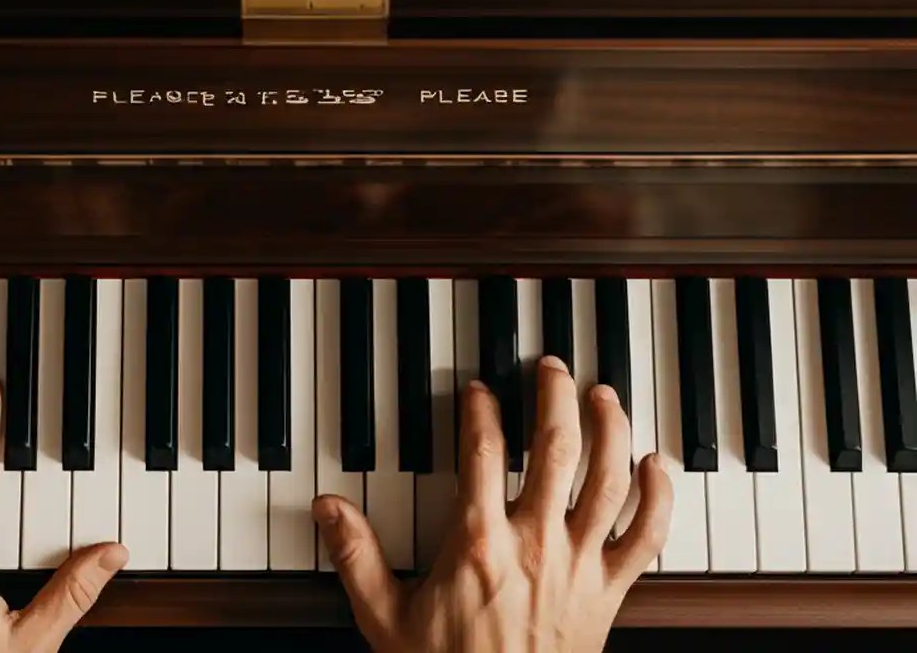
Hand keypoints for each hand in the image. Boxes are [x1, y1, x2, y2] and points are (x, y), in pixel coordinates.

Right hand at [314, 356, 671, 652]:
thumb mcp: (385, 617)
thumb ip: (356, 557)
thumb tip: (328, 510)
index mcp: (479, 544)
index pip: (482, 454)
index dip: (482, 412)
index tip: (480, 390)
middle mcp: (535, 544)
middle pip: (556, 449)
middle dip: (555, 398)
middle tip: (551, 368)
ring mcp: (579, 565)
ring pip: (607, 480)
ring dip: (609, 429)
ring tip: (603, 395)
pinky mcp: (610, 592)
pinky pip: (646, 537)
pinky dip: (658, 498)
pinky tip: (656, 465)